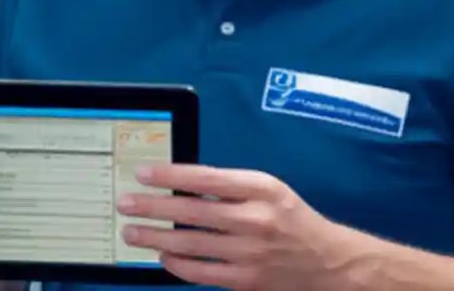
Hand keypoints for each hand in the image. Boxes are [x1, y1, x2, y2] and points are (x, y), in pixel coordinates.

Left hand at [117, 164, 362, 290]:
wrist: (327, 261)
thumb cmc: (290, 219)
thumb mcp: (268, 189)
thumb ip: (230, 186)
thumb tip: (180, 184)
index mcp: (262, 189)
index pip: (207, 178)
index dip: (171, 175)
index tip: (143, 173)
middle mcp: (256, 219)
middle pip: (193, 212)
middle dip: (153, 207)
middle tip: (125, 203)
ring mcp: (251, 254)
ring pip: (192, 245)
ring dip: (156, 237)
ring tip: (131, 231)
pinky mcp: (247, 281)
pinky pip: (202, 273)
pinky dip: (178, 264)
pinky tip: (163, 255)